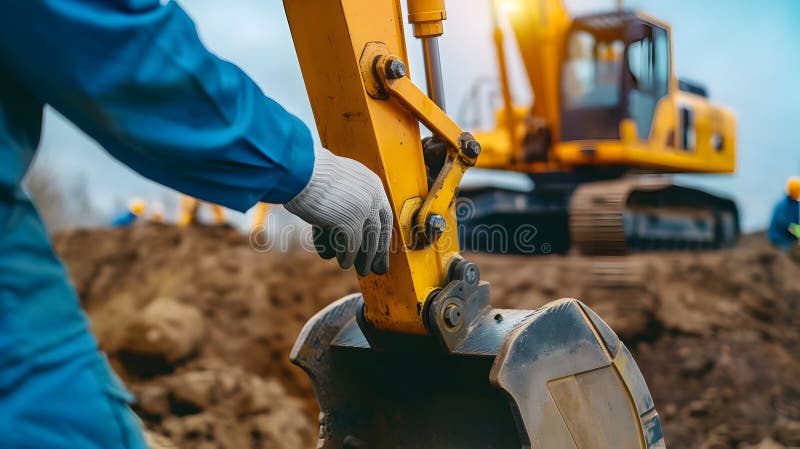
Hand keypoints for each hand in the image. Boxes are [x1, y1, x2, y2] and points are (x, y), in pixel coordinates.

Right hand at [285, 147, 391, 274]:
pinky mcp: (349, 220)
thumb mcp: (337, 184)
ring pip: (368, 240)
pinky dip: (346, 256)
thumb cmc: (310, 174)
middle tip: (377, 268)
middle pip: (378, 229)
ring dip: (364, 258)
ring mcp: (363, 208)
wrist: (298, 167)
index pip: (384, 214)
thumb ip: (346, 202)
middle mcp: (372, 195)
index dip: (383, 234)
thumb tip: (348, 229)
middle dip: (378, 251)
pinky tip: (342, 262)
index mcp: (372, 183)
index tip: (382, 249)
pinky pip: (350, 245)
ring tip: (362, 271)